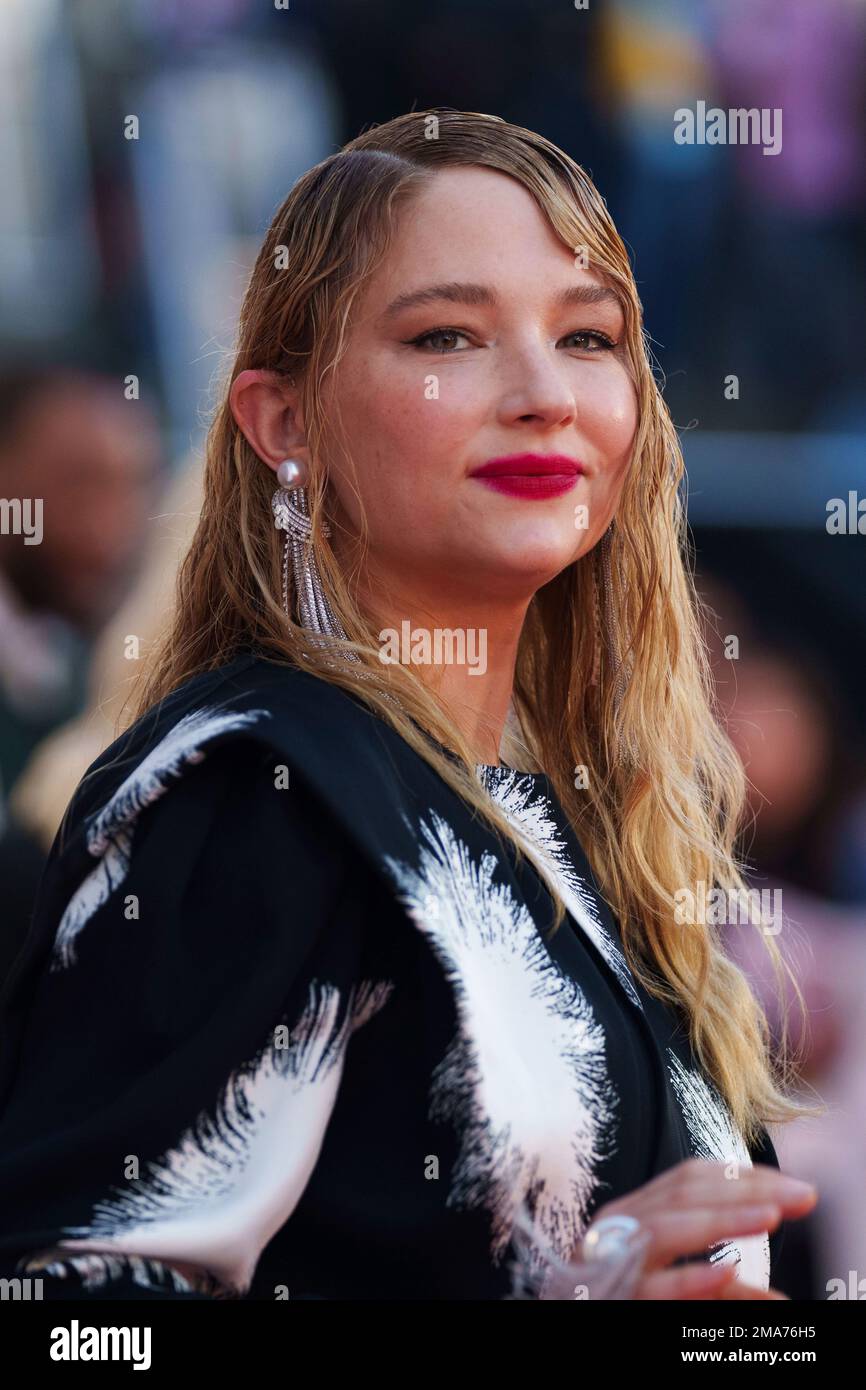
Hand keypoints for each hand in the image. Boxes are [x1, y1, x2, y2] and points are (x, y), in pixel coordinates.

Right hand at [587, 1158, 816, 1299]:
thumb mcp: (674, 1288)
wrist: (560, 1312)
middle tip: (803, 1195)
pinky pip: (650, 1285)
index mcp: (635, 1212)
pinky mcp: (609, 1294)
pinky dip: (687, 1278)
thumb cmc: (618, 1296)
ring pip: (667, 1229)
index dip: (743, 1177)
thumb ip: (723, 1291)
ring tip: (770, 1218)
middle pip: (685, 1194)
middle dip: (748, 1191)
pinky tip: (724, 1272)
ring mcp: (610, 1255)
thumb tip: (780, 1300)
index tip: (794, 1187)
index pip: (692, 1178)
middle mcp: (620, 1224)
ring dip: (722, 1220)